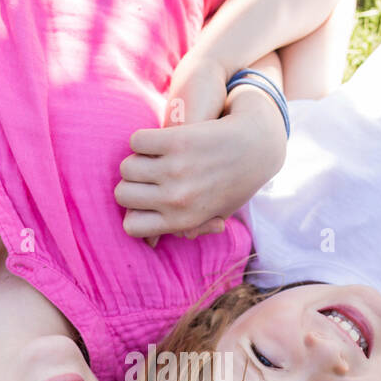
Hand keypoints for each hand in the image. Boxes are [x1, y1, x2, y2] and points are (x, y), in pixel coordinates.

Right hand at [116, 96, 285, 241]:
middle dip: (131, 184)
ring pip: (127, 167)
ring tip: (151, 157)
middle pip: (122, 194)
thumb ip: (184, 226)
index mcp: (183, 220)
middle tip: (144, 175)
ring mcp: (175, 169)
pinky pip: (137, 141)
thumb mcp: (216, 213)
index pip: (131, 226)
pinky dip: (143, 139)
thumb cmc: (235, 182)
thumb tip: (152, 240)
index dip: (133, 212)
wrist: (258, 145)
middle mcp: (176, 198)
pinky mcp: (176, 140)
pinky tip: (156, 140)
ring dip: (136, 160)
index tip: (143, 201)